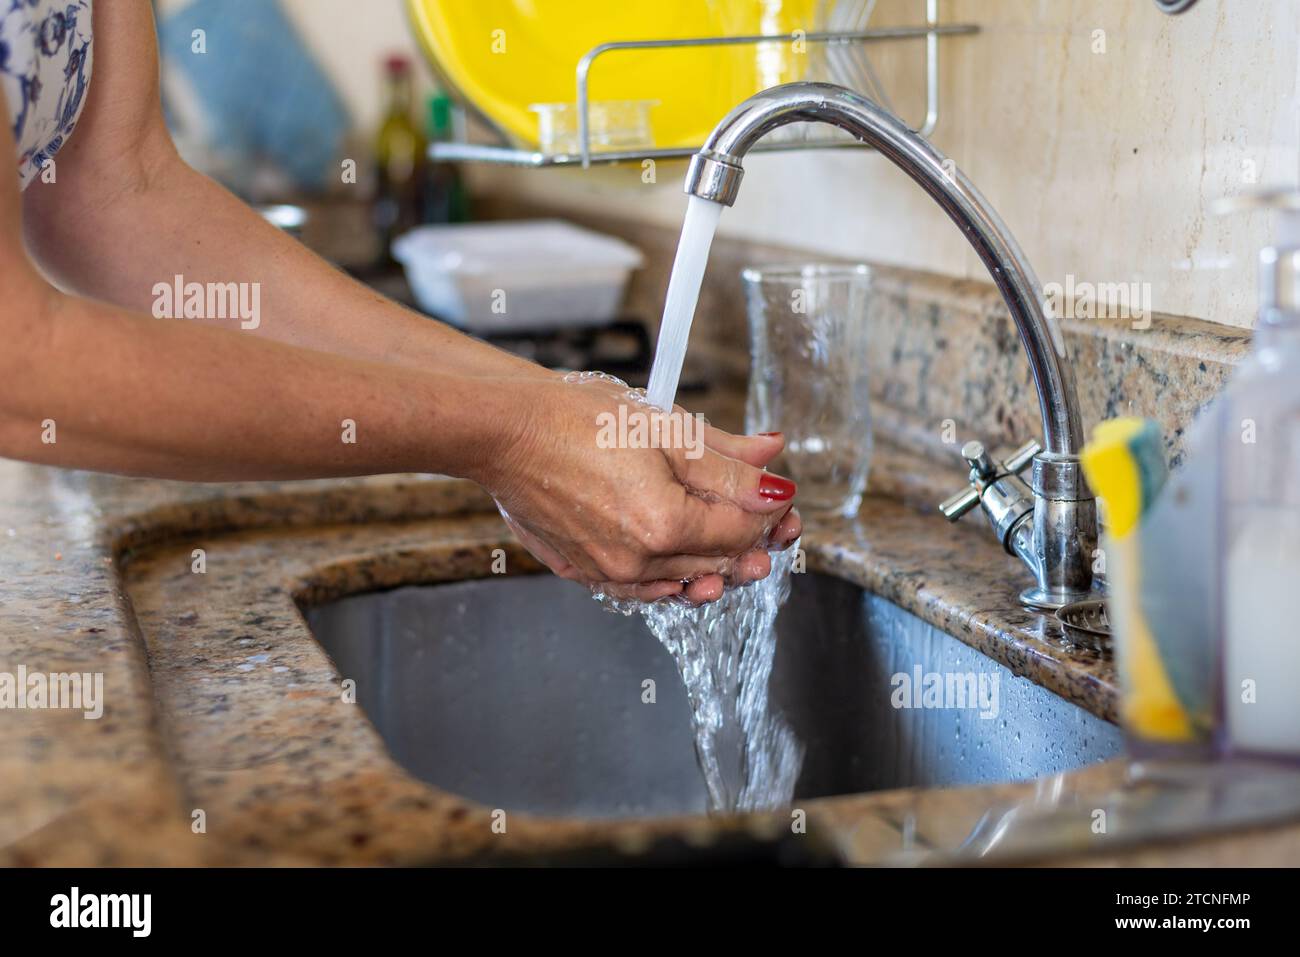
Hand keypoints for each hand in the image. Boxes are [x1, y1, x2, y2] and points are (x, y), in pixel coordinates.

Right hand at [475, 374, 800, 603]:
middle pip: (717, 563)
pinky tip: (683, 568)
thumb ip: (726, 457)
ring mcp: (607, 573)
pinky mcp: (583, 572)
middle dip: (753, 543)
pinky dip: (669, 578)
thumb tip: (773, 464)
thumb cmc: (574, 420)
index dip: (771, 512)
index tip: (783, 495)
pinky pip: (641, 588)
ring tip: (740, 552)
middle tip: (776, 526)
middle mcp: (637, 561)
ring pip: (681, 581)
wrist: (505, 433)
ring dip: (715, 566)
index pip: (741, 529)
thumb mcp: (665, 428)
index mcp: (664, 523)